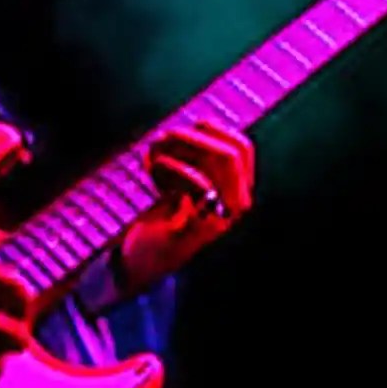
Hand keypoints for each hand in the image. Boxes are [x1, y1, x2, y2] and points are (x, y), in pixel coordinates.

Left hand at [116, 122, 254, 295]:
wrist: (143, 261)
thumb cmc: (162, 217)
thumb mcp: (182, 179)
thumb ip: (190, 155)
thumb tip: (189, 128)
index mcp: (237, 191)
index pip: (244, 148)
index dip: (216, 130)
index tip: (189, 126)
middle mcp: (236, 207)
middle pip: (232, 154)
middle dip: (195, 137)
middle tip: (165, 135)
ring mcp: (221, 220)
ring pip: (214, 165)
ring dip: (179, 150)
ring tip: (154, 153)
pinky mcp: (199, 230)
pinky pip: (196, 185)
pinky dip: (172, 168)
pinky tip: (153, 171)